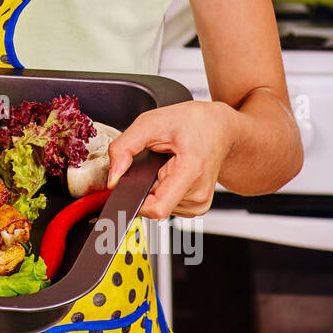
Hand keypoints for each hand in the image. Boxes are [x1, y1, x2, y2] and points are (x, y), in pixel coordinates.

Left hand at [105, 100, 235, 220]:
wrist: (220, 128)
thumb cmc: (193, 123)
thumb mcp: (151, 123)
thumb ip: (124, 148)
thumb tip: (112, 178)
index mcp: (191, 173)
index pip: (156, 209)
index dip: (135, 199)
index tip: (128, 184)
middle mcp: (199, 195)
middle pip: (154, 206)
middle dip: (145, 186)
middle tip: (155, 162)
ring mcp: (200, 203)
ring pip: (159, 206)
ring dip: (155, 187)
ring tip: (167, 165)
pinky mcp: (197, 206)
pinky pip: (168, 205)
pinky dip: (164, 190)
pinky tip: (172, 172)